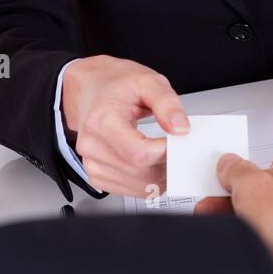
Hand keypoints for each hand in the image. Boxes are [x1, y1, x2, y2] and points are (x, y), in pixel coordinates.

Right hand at [61, 55, 188, 196]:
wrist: (92, 90)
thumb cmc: (116, 86)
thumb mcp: (148, 82)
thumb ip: (167, 104)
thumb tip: (180, 128)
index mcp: (102, 121)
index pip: (139, 153)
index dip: (166, 153)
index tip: (179, 142)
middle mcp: (92, 146)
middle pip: (141, 173)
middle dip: (168, 165)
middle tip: (177, 148)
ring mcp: (92, 164)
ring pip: (139, 187)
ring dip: (160, 176)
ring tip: (164, 153)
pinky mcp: (96, 176)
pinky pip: (130, 191)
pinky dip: (147, 182)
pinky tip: (151, 165)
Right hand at [195, 153, 272, 271]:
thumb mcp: (251, 184)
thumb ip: (238, 170)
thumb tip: (229, 163)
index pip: (263, 174)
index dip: (237, 181)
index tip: (220, 187)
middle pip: (262, 201)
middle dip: (233, 205)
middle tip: (211, 209)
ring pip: (265, 225)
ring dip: (241, 225)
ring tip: (224, 230)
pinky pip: (271, 245)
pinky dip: (255, 244)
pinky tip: (244, 246)